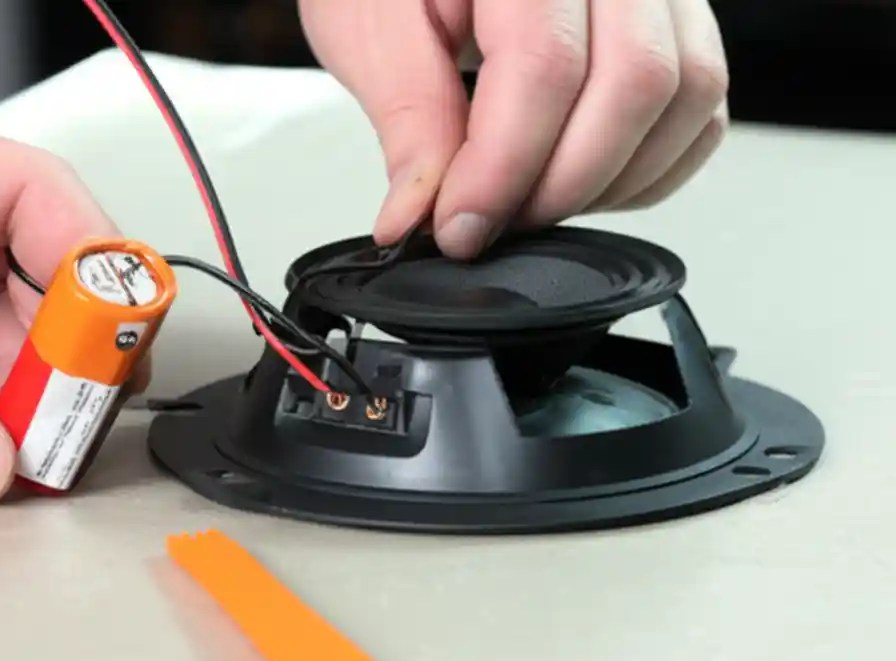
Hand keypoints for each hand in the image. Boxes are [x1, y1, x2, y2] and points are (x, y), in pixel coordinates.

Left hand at [299, 0, 729, 257]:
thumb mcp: (370, 28)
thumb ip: (407, 119)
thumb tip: (417, 216)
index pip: (545, 65)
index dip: (503, 168)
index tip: (458, 228)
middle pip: (634, 81)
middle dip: (560, 184)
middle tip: (493, 223)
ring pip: (687, 93)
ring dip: (609, 181)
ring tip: (531, 202)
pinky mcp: (680, 16)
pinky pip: (703, 104)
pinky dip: (649, 166)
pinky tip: (582, 183)